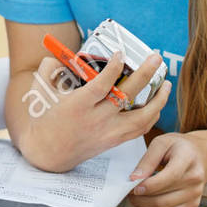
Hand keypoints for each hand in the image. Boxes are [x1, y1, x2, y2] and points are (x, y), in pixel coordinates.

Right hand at [21, 52, 170, 172]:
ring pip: (141, 118)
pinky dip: (151, 115)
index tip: (120, 53)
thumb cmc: (45, 120)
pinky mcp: (114, 141)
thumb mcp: (40, 92)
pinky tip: (156, 104)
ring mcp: (107, 133)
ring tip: (166, 83)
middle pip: (126, 97)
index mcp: (76, 106)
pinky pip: (139, 129)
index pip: (100, 85)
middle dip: (145, 75)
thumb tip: (59, 55)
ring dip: (157, 100)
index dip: (113, 68)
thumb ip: (49, 69)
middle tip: (156, 58)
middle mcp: (95, 120)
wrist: (48, 154)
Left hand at [128, 131, 206, 206]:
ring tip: (135, 197)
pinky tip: (144, 204)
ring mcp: (195, 194)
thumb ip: (148, 160)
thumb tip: (135, 177)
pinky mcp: (192, 204)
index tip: (133, 185)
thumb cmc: (180, 147)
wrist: (200, 155)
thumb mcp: (161, 143)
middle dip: (141, 198)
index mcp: (188, 159)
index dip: (148, 185)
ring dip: (144, 206)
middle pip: (163, 198)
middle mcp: (194, 179)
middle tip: (129, 191)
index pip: (169, 177)